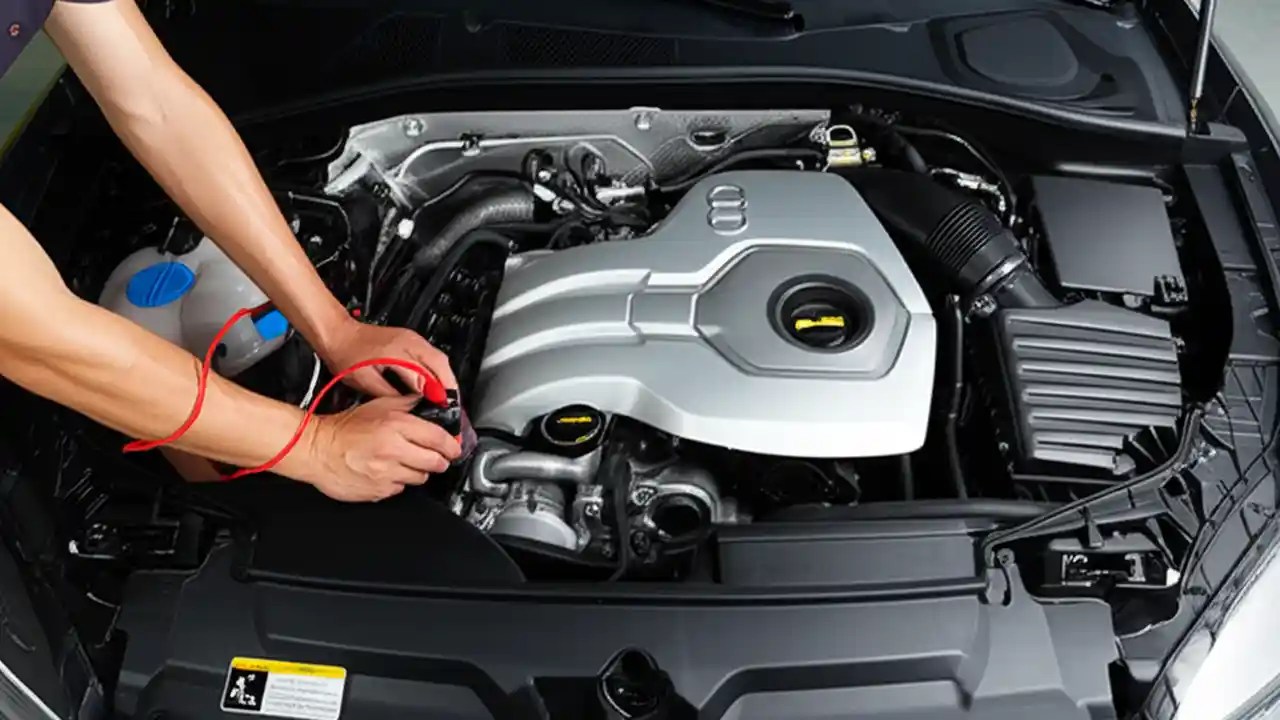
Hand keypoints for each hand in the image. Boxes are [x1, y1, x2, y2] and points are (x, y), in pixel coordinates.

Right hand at [304, 395, 461, 501]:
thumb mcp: (377, 405)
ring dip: (418, 471)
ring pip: (420, 478)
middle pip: (435, 462)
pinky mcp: (378, 491)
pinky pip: (400, 489)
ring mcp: (386, 473)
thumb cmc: (343, 428)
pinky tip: (387, 471)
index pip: (438, 438)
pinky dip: (398, 482)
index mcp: (396, 426)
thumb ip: (406, 404)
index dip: (451, 445)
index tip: (453, 447)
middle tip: (435, 457)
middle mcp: (393, 450)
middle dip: (439, 460)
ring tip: (404, 462)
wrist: (316, 450)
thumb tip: (429, 402)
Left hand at [319, 317, 457, 397]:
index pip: (428, 377)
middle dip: (450, 389)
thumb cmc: (347, 355)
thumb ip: (391, 394)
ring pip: (440, 360)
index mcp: (401, 352)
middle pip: (442, 366)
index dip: (437, 397)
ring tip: (448, 400)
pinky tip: (436, 385)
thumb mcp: (366, 381)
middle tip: (452, 408)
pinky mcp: (411, 341)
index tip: (444, 411)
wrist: (339, 334)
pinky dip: (438, 372)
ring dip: (446, 380)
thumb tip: (411, 405)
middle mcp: (411, 343)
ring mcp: (413, 340)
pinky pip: (433, 357)